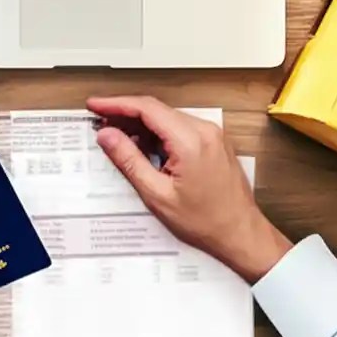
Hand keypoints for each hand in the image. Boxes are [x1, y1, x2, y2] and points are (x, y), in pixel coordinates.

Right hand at [88, 96, 291, 282]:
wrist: (240, 232)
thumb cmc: (205, 221)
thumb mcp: (157, 194)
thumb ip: (129, 160)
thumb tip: (107, 136)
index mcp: (190, 140)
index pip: (146, 108)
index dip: (116, 103)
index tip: (95, 105)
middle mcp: (204, 130)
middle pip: (156, 109)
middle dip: (126, 113)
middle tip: (101, 124)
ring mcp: (212, 134)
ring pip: (167, 117)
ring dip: (142, 124)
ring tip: (118, 138)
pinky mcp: (214, 142)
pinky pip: (180, 127)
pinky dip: (159, 132)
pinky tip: (144, 146)